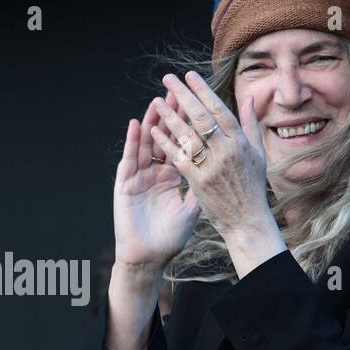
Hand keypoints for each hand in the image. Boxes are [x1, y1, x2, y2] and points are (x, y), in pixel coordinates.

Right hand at [111, 98, 202, 271]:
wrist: (148, 257)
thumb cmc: (169, 237)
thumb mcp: (193, 208)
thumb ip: (204, 184)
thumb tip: (224, 166)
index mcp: (172, 176)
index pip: (182, 144)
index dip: (188, 125)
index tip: (198, 103)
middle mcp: (155, 172)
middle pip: (164, 138)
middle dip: (171, 115)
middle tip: (178, 91)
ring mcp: (139, 177)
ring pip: (147, 144)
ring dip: (152, 122)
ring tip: (158, 101)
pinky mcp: (125, 184)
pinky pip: (130, 159)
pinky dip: (133, 142)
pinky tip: (137, 124)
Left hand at [147, 71, 273, 243]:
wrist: (248, 221)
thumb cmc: (252, 186)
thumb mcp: (257, 153)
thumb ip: (251, 125)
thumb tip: (250, 98)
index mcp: (240, 141)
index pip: (219, 109)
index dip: (203, 91)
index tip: (189, 75)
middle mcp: (226, 151)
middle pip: (201, 117)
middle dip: (182, 95)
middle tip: (167, 78)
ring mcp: (212, 166)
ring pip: (187, 135)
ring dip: (169, 116)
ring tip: (155, 100)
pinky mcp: (199, 182)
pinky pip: (179, 158)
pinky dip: (166, 144)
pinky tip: (154, 132)